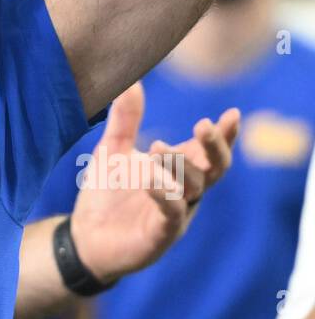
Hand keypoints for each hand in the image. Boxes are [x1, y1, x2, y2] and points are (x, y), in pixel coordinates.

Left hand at [69, 82, 239, 283]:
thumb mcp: (113, 150)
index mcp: (178, 170)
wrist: (84, 236)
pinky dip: (164, 194)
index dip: (224, 135)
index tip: (232, 114)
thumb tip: (132, 82)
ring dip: (178, 165)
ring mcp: (176, 215)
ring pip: (193, 189)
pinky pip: (172, 214)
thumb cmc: (106, 192)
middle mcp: (185, 192)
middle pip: (214, 169)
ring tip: (156, 146)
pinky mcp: (160, 236)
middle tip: (205, 124)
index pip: (209, 151)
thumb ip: (125, 120)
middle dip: (215, 147)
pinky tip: (151, 177)